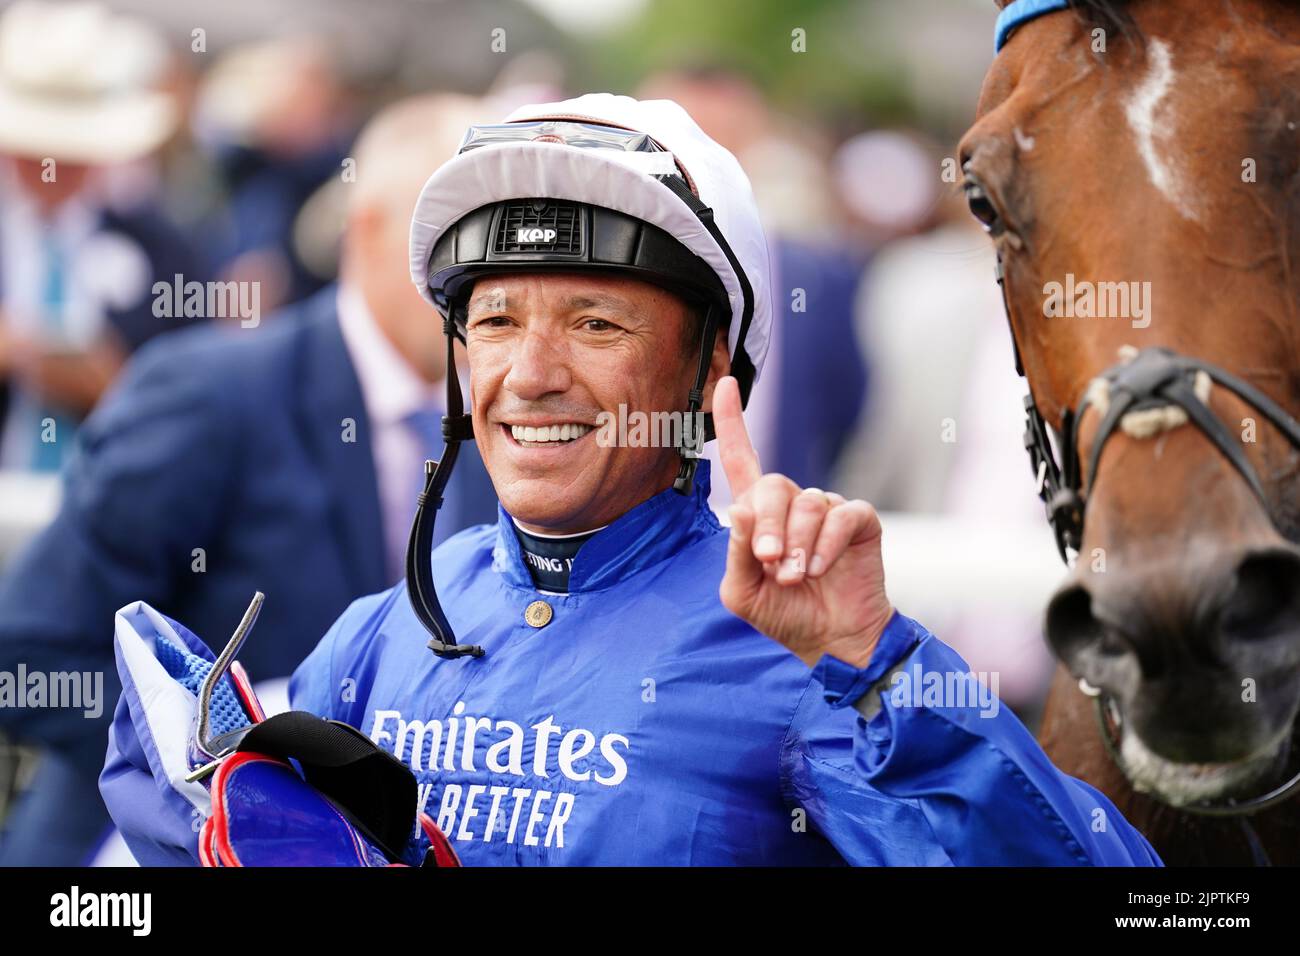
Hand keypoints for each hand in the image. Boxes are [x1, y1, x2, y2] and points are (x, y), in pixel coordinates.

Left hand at [714, 376, 892, 668]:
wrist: (831, 640)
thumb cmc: (784, 615)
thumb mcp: (743, 592)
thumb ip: (736, 553)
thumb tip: (737, 509)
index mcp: (758, 516)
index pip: (741, 459)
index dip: (733, 422)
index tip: (726, 384)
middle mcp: (792, 505)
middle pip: (773, 484)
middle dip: (767, 525)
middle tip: (770, 563)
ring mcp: (827, 510)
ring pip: (806, 503)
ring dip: (797, 544)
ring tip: (795, 577)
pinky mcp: (858, 521)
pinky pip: (840, 516)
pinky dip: (826, 544)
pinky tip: (819, 569)